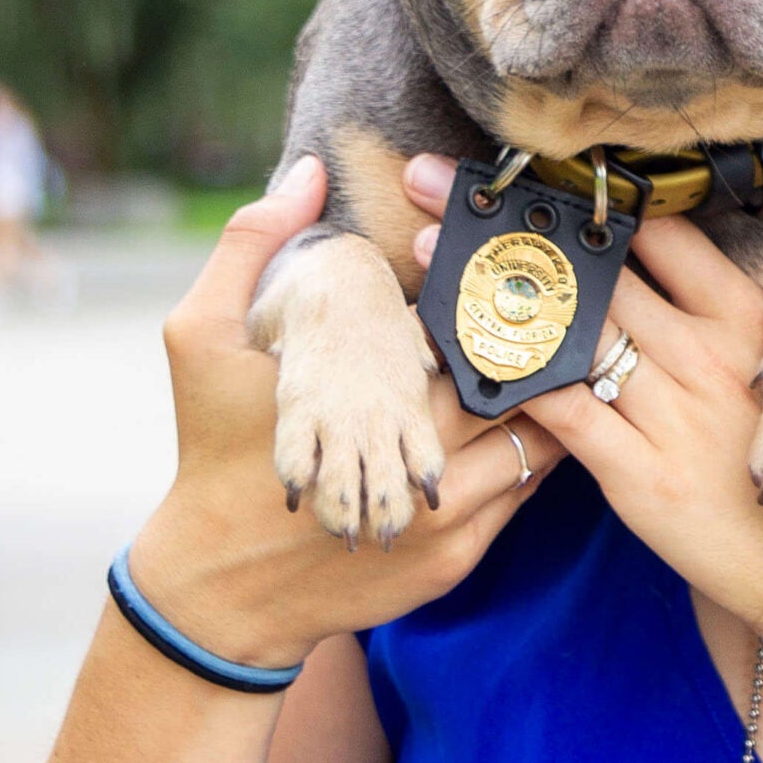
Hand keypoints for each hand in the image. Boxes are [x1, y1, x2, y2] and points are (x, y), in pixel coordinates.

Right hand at [127, 156, 560, 670]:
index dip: (482, 295)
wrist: (216, 590)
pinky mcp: (453, 559)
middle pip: (504, 384)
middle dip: (526, 346)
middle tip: (558, 305)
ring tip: (563, 360)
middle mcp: (407, 456)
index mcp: (356, 394)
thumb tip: (306, 171)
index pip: (452, 328)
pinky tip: (534, 422)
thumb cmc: (207, 451)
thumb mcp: (198, 338)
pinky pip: (522, 494)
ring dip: (543, 403)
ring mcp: (437, 514)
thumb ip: (249, 245)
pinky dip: (533, 456)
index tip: (499, 268)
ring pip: (530, 441)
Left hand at [401, 155, 762, 680]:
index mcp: (756, 320)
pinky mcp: (633, 475)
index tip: (535, 165)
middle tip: (432, 182)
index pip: (662, 233)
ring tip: (419, 252)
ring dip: (485, 286)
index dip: (593, 195)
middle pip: (591, 267)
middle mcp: (704, 354)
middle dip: (509, 220)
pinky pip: (557, 412)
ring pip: (561, 329)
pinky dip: (504, 379)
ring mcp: (665, 413)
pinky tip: (451, 354)